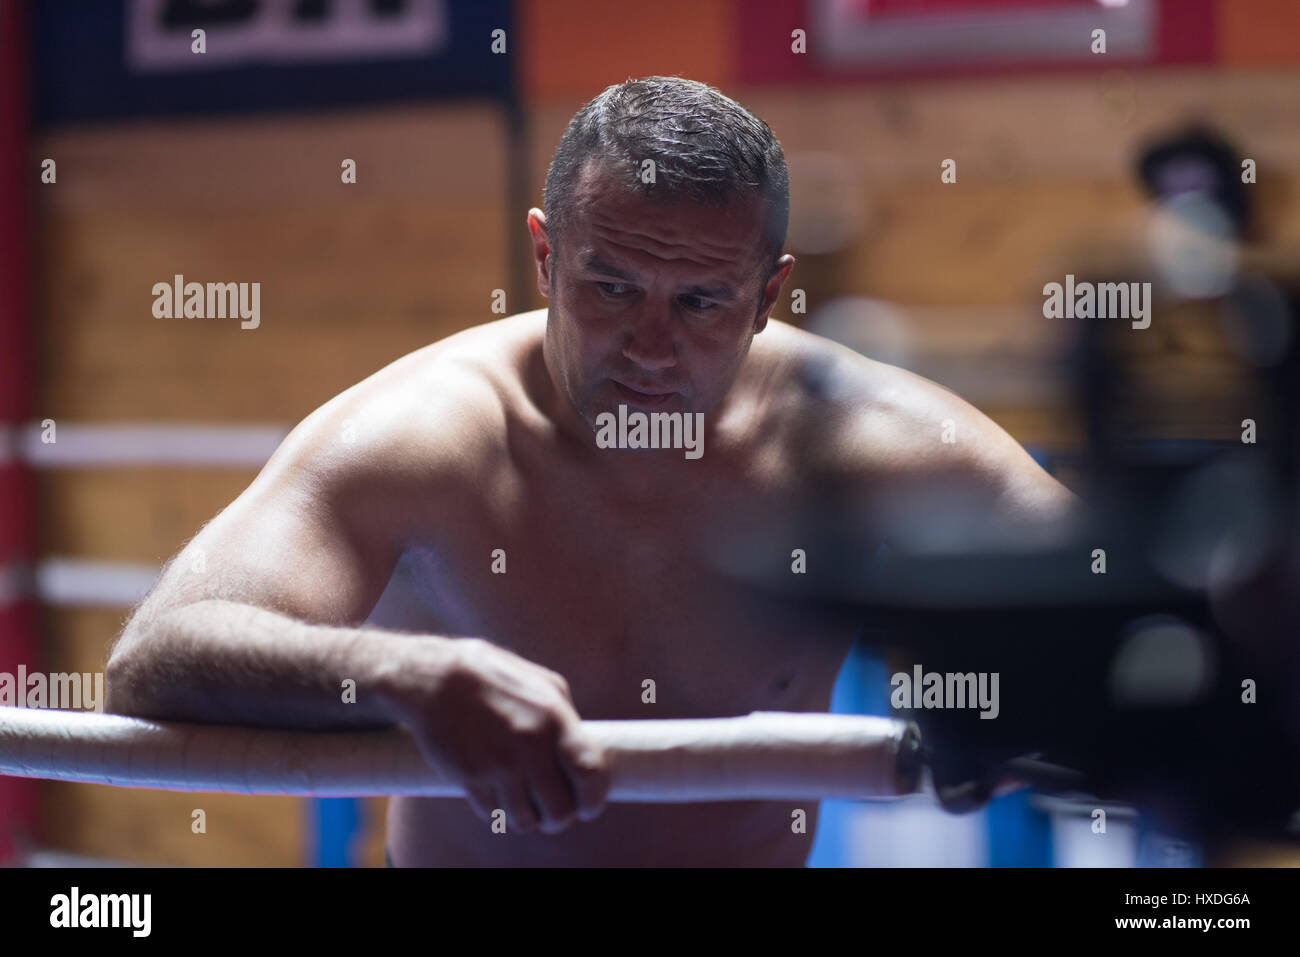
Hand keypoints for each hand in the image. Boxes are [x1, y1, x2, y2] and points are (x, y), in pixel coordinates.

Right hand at [388, 637, 609, 833]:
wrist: (435, 678)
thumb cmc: (494, 678)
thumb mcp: (542, 685)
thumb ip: (567, 721)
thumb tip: (585, 758)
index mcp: (554, 718)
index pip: (590, 774)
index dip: (594, 799)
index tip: (588, 807)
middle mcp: (529, 744)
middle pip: (560, 810)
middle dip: (559, 818)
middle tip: (552, 814)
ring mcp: (498, 763)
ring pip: (526, 820)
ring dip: (528, 819)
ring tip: (523, 807)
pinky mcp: (470, 777)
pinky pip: (493, 814)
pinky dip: (497, 811)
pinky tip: (495, 794)